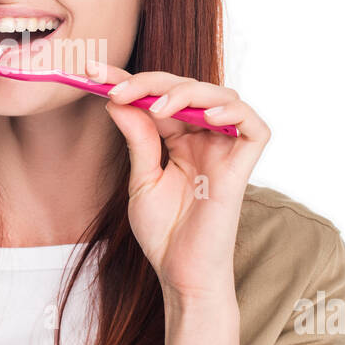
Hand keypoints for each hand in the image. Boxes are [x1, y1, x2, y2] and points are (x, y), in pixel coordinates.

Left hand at [85, 59, 271, 303]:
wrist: (182, 273)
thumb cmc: (165, 233)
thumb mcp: (142, 178)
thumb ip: (137, 138)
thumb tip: (117, 100)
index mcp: (181, 137)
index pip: (158, 96)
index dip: (128, 80)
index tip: (91, 72)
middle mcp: (205, 137)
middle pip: (187, 87)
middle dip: (151, 82)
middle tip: (118, 91)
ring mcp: (226, 149)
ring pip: (220, 95)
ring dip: (186, 92)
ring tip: (157, 108)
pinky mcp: (244, 165)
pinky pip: (253, 125)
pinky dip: (231, 112)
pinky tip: (203, 116)